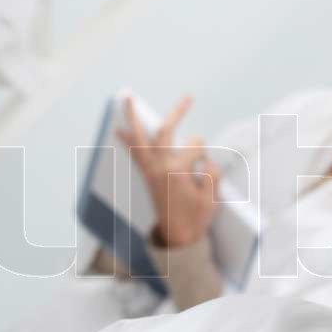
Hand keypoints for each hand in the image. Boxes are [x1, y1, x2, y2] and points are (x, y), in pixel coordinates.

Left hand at [117, 95, 219, 248]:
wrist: (178, 237)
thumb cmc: (196, 218)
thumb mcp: (212, 197)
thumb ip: (210, 173)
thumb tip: (203, 159)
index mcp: (176, 171)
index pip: (195, 146)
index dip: (205, 153)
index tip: (205, 167)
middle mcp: (159, 167)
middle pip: (164, 132)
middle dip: (177, 112)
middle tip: (189, 96)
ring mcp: (150, 170)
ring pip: (140, 137)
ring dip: (132, 116)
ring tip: (127, 95)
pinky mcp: (147, 175)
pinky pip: (134, 153)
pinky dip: (127, 140)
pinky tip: (118, 129)